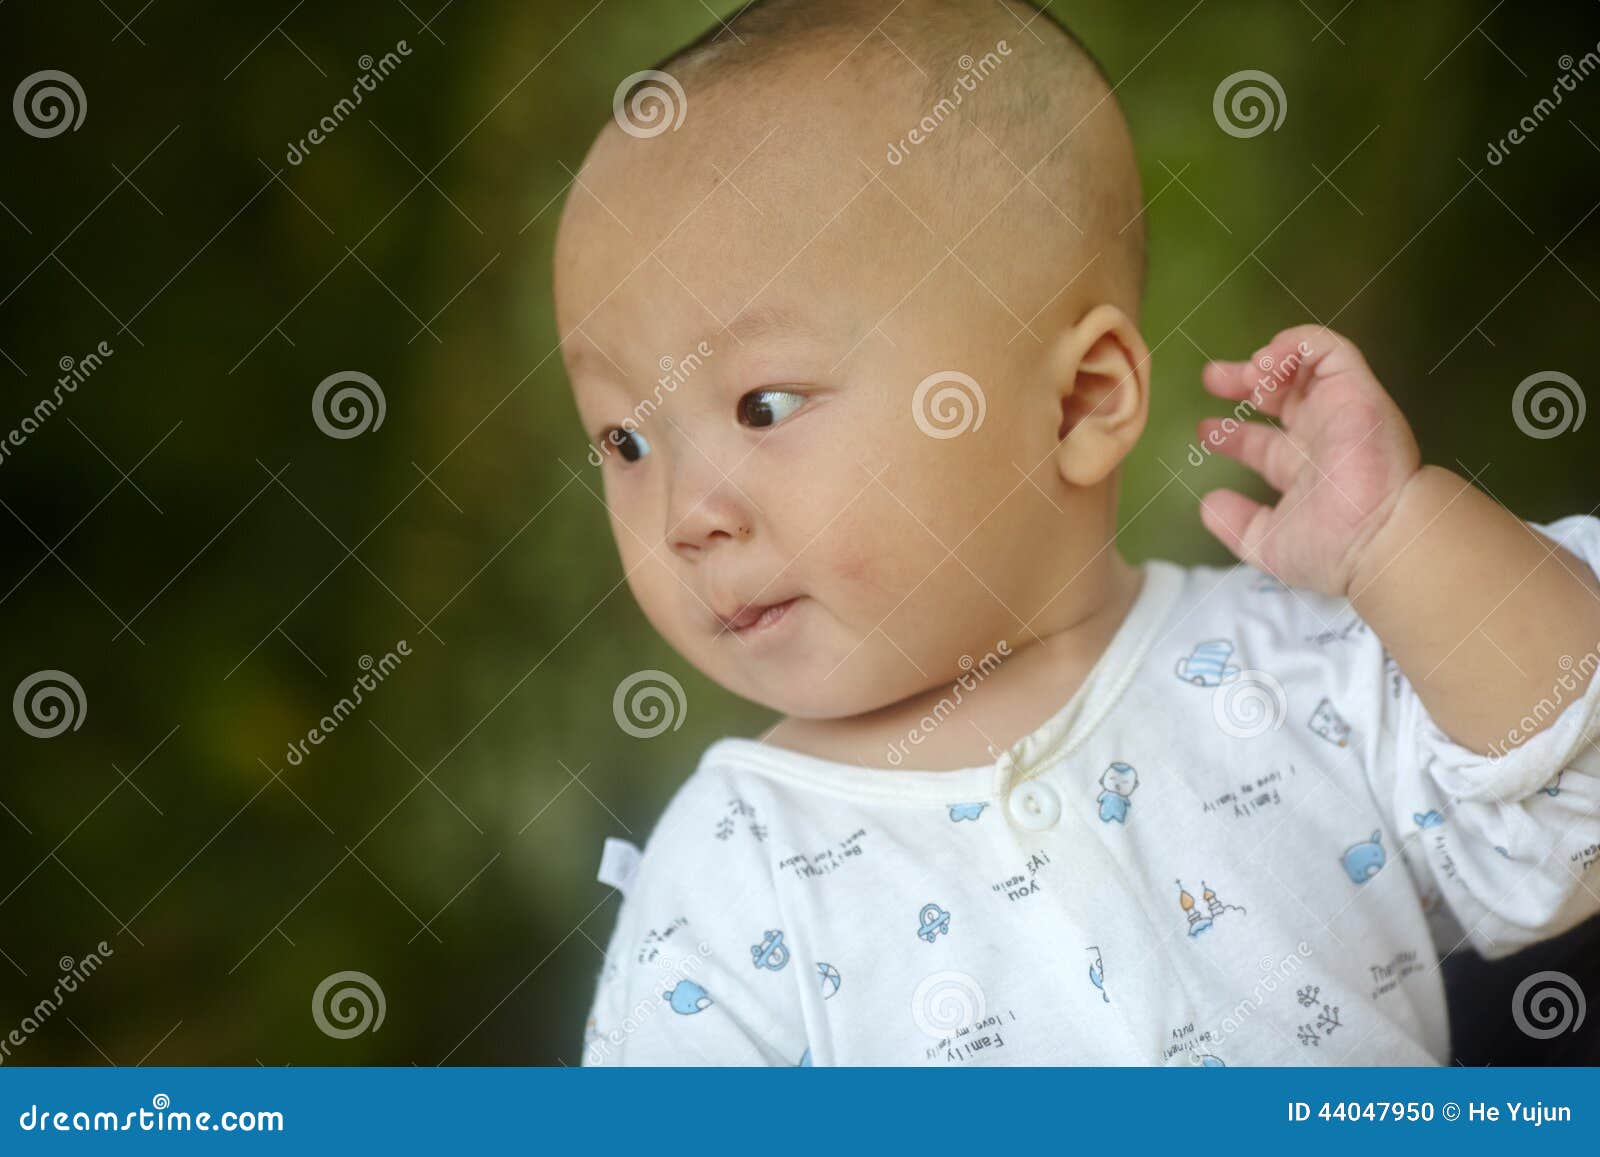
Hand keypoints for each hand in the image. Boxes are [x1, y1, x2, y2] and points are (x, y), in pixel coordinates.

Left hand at [1196, 325, 1421, 596]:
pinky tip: (1267, 362)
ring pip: (1304, 365)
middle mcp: (1320, 435)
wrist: (1378, 537)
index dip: (1231, 433)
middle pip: (1278, 395)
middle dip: (1241, 381)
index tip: (1204, 429)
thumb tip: (1207, 506)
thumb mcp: (1268, 544)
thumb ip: (1236, 526)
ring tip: (1249, 374)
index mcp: (1301, 469)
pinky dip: (1295, 343)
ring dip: (1269, 360)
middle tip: (1213, 378)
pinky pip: (1328, 349)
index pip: (1261, 442)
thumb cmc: (1330, 547)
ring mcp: (1338, 409)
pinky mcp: (1356, 389)